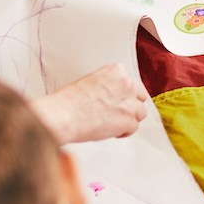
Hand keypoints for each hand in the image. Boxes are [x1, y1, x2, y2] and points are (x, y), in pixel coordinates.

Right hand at [32, 63, 148, 144]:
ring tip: (113, 123)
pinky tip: (112, 132)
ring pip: (140, 113)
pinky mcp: (129, 121)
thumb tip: (111, 97)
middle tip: (118, 113)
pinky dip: (124, 132)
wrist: (62, 115)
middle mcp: (126, 84)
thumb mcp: (89, 82)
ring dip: (129, 119)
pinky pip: (134, 128)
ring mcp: (129, 103)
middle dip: (130, 105)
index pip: (130, 82)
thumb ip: (106, 87)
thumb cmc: (68, 102)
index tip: (116, 100)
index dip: (123, 94)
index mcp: (116, 71)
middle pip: (139, 97)